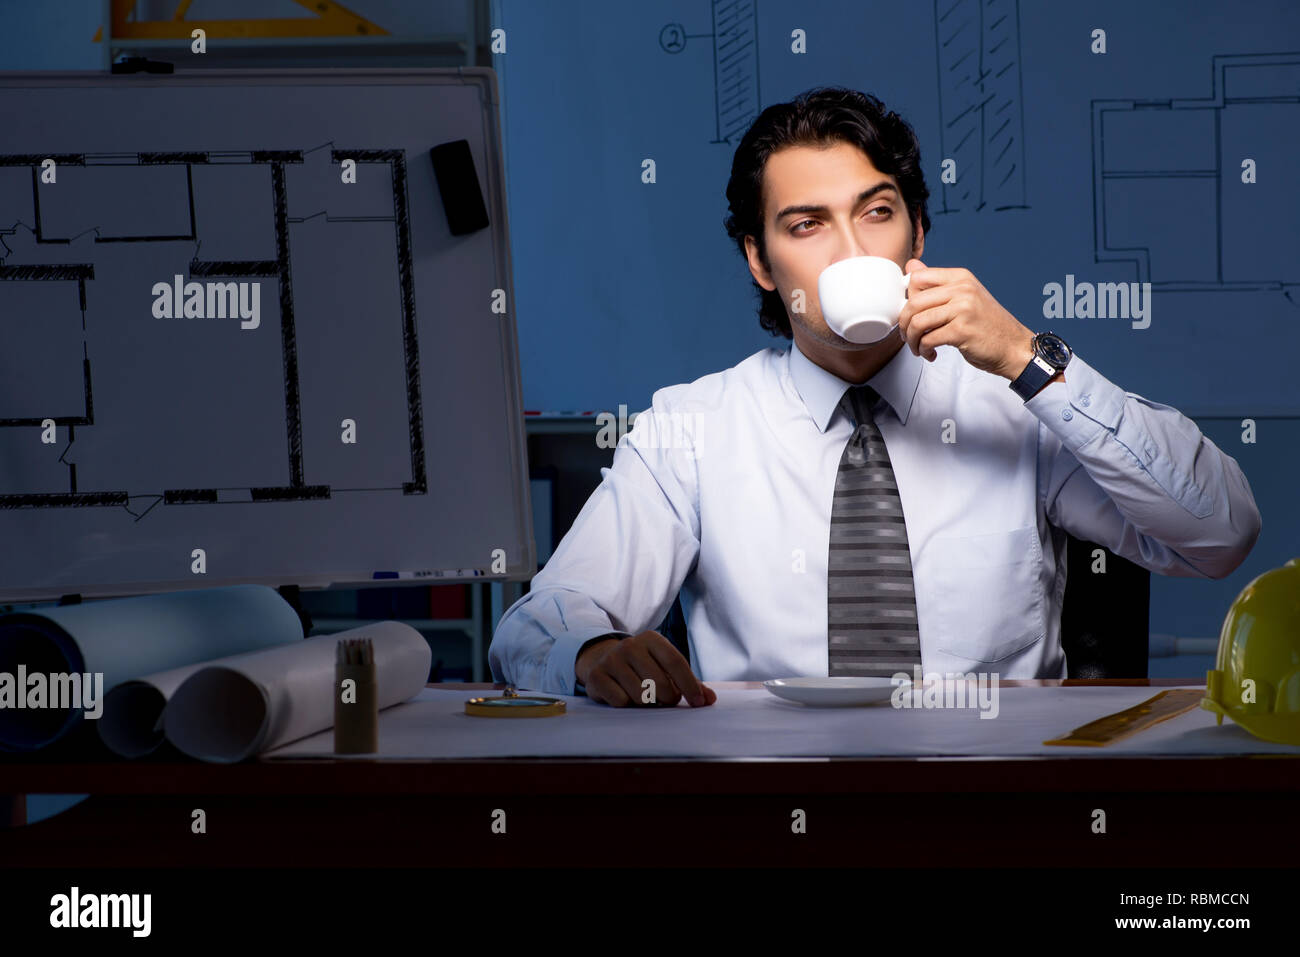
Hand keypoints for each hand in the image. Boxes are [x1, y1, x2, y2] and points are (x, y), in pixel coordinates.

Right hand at [575, 631, 716, 707]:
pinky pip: (621, 702)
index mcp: (651, 639)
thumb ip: (688, 682)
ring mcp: (611, 660)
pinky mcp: (597, 676)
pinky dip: (626, 705)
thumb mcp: (663, 666)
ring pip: (641, 696)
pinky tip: (623, 695)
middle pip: (660, 684)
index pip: (675, 662)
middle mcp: (630, 645)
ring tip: (643, 695)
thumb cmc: (641, 666)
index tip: (699, 702)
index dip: (690, 685)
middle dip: (667, 698)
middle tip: (664, 698)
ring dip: (646, 703)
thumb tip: (709, 699)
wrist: (601, 659)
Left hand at [897, 260, 1034, 380]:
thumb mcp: (964, 297)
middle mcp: (963, 289)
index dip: (907, 297)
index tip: (910, 312)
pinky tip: (930, 353)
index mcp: (961, 277)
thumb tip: (911, 266)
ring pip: (917, 322)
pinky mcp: (962, 331)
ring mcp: (963, 309)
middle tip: (907, 335)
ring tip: (918, 347)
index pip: (917, 278)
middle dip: (904, 323)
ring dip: (911, 340)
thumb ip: (937, 284)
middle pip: (913, 301)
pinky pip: (928, 339)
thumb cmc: (987, 325)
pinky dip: (923, 350)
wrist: (1013, 347)